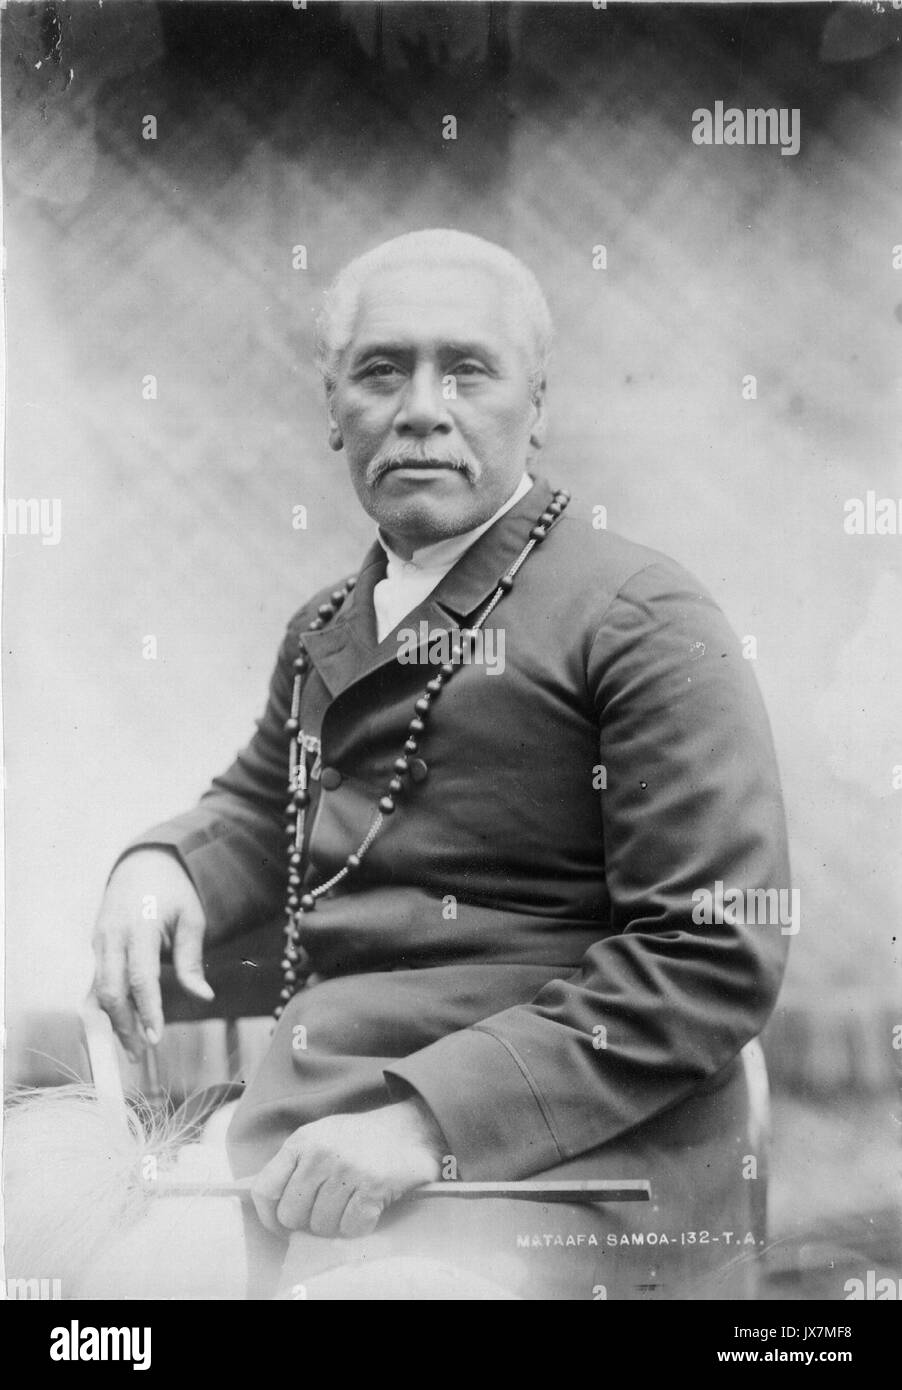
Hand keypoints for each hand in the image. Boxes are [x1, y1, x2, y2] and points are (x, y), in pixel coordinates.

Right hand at [92, 848, 211, 1057]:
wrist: (143, 863)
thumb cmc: (174, 891)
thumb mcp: (192, 917)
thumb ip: (192, 959)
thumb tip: (204, 997)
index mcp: (138, 927)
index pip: (140, 978)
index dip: (147, 1010)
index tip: (156, 1038)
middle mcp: (111, 936)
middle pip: (110, 990)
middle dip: (123, 1026)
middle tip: (142, 1053)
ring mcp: (99, 942)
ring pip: (96, 992)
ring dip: (110, 1023)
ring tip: (130, 1048)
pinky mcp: (95, 948)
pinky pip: (94, 984)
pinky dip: (104, 1010)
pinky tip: (117, 1029)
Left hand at [251, 1100, 444, 1238]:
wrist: (411, 1129)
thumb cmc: (361, 1139)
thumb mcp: (320, 1138)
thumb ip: (296, 1166)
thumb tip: (275, 1211)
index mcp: (301, 1142)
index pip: (264, 1190)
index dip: (269, 1217)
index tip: (283, 1227)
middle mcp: (319, 1155)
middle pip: (291, 1216)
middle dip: (307, 1223)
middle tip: (328, 1212)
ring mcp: (345, 1170)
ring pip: (321, 1226)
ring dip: (336, 1224)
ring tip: (351, 1204)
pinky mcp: (371, 1186)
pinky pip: (351, 1227)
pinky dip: (360, 1226)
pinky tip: (368, 1208)